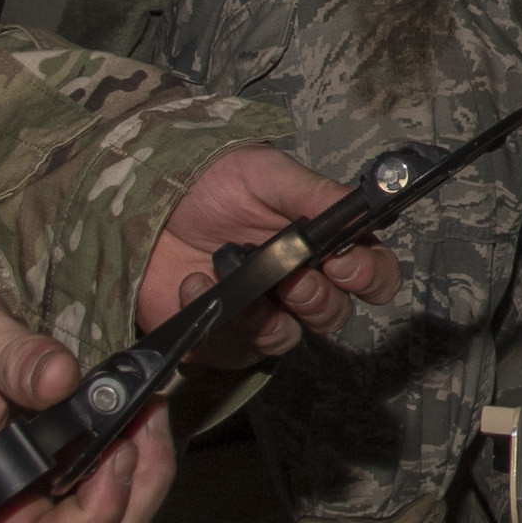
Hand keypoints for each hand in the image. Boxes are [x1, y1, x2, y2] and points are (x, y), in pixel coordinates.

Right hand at [0, 276, 184, 522]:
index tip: (115, 450)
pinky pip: (135, 505)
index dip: (91, 518)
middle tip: (143, 423)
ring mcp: (61, 503)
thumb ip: (12, 357)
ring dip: (153, 479)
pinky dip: (153, 468)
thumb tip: (61, 379)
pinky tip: (146, 417)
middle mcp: (25, 512)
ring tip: (148, 414)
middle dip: (138, 493)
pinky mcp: (90, 483)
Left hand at [136, 141, 400, 360]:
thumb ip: (314, 194)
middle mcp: (299, 284)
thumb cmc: (214, 183)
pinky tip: (195, 284)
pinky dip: (216, 321)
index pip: (372, 274)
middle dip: (318, 301)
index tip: (343, 263)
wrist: (148, 201)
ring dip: (266, 318)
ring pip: (286, 339)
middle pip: (334, 315)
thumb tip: (357, 209)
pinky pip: (232, 349)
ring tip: (239, 285)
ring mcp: (261, 314)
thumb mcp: (266, 173)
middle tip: (293, 280)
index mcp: (324, 245)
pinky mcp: (221, 336)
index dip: (368, 277)